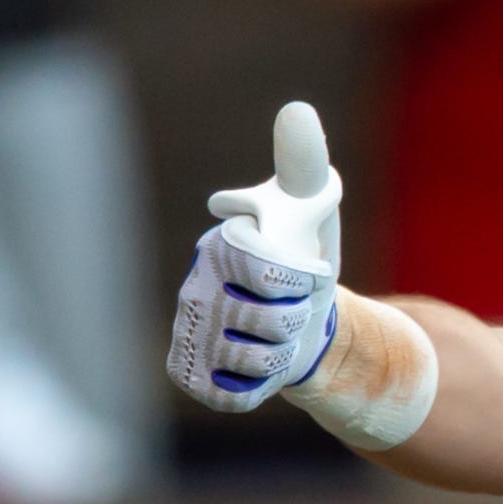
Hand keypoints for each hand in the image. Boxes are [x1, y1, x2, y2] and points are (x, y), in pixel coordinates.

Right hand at [168, 102, 343, 413]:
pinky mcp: (192, 373)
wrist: (303, 325)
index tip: (307, 275)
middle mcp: (196, 286)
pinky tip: (262, 368)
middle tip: (296, 309)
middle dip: (297, 320)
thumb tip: (297, 109)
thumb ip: (304, 165)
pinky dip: (260, 387)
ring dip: (284, 355)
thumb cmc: (304, 257)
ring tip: (280, 338)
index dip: (300, 282)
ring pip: (257, 361)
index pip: (270, 271)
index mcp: (221, 244)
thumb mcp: (312, 209)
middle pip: (269, 322)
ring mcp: (190, 331)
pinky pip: (233, 394)